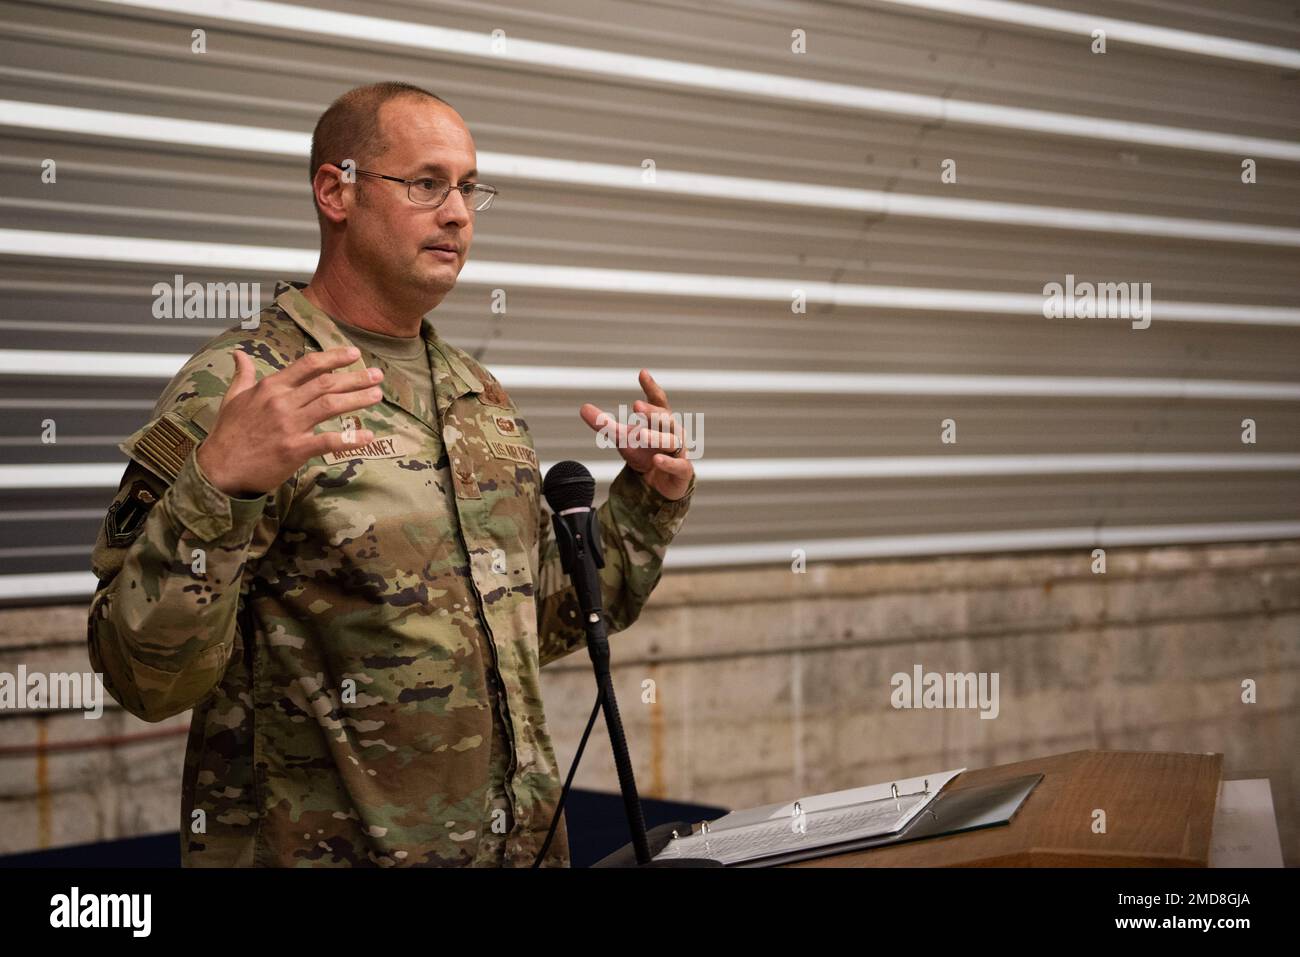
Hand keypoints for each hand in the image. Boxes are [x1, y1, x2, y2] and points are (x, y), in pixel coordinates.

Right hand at [195, 346, 384, 495]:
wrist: (218, 469)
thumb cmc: (227, 434)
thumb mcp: (233, 399)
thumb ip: (242, 375)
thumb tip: (239, 354)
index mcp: (270, 388)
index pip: (308, 365)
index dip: (334, 357)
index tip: (353, 353)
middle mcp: (282, 402)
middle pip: (326, 383)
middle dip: (355, 377)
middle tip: (377, 375)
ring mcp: (289, 426)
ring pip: (330, 405)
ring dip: (357, 399)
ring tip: (377, 395)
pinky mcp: (295, 449)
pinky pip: (328, 441)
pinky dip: (350, 439)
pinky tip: (368, 437)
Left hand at [579, 369, 693, 500]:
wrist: (658, 483)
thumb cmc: (644, 453)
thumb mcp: (622, 438)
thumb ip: (605, 424)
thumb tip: (583, 408)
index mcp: (660, 420)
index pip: (658, 400)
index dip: (651, 387)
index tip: (642, 373)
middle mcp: (673, 432)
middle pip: (666, 418)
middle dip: (652, 413)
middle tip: (636, 405)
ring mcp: (679, 451)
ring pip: (672, 440)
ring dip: (656, 437)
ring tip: (640, 434)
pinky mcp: (682, 471)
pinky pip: (678, 465)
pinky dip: (668, 462)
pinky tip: (656, 460)